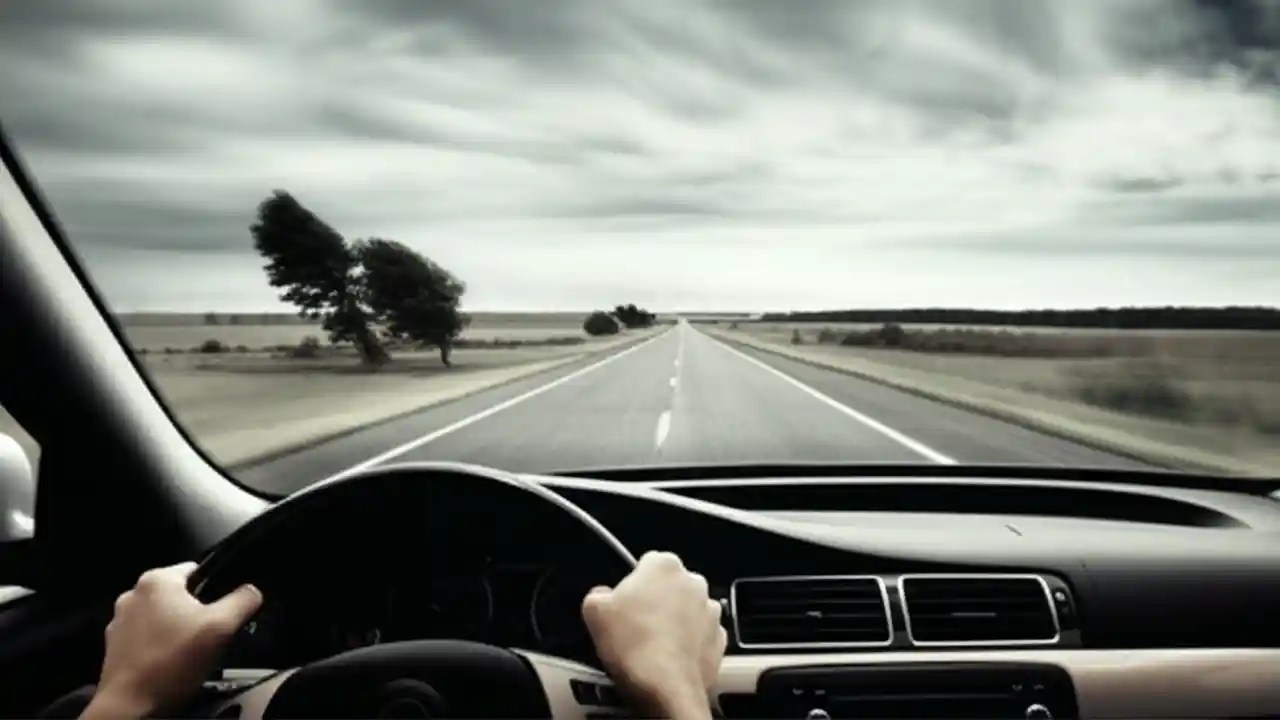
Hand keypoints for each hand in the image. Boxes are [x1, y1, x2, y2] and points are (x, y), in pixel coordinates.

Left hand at [82, 562, 261, 719]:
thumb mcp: (221, 627)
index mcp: (157, 580)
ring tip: (188, 655)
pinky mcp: (115, 645)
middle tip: (207, 637)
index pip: (198, 570)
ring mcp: (120, 621)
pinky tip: (169, 665)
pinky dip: (159, 647)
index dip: (216, 590)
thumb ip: (243, 601)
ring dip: (176, 631)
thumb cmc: (171, 664)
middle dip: (196, 613)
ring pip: (163, 618)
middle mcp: (133, 595)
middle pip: (180, 596)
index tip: (221, 613)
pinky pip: (147, 638)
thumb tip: (252, 591)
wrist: (131, 707)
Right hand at [582, 551, 725, 719]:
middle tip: (636, 626)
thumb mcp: (594, 611)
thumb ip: (598, 593)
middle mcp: (694, 582)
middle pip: (670, 585)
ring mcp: (712, 611)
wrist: (666, 689)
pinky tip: (671, 659)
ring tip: (654, 646)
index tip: (624, 604)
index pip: (646, 563)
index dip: (632, 584)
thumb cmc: (631, 644)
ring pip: (688, 610)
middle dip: (656, 601)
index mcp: (664, 564)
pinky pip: (701, 635)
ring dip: (675, 621)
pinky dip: (689, 643)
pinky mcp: (721, 639)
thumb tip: (604, 595)